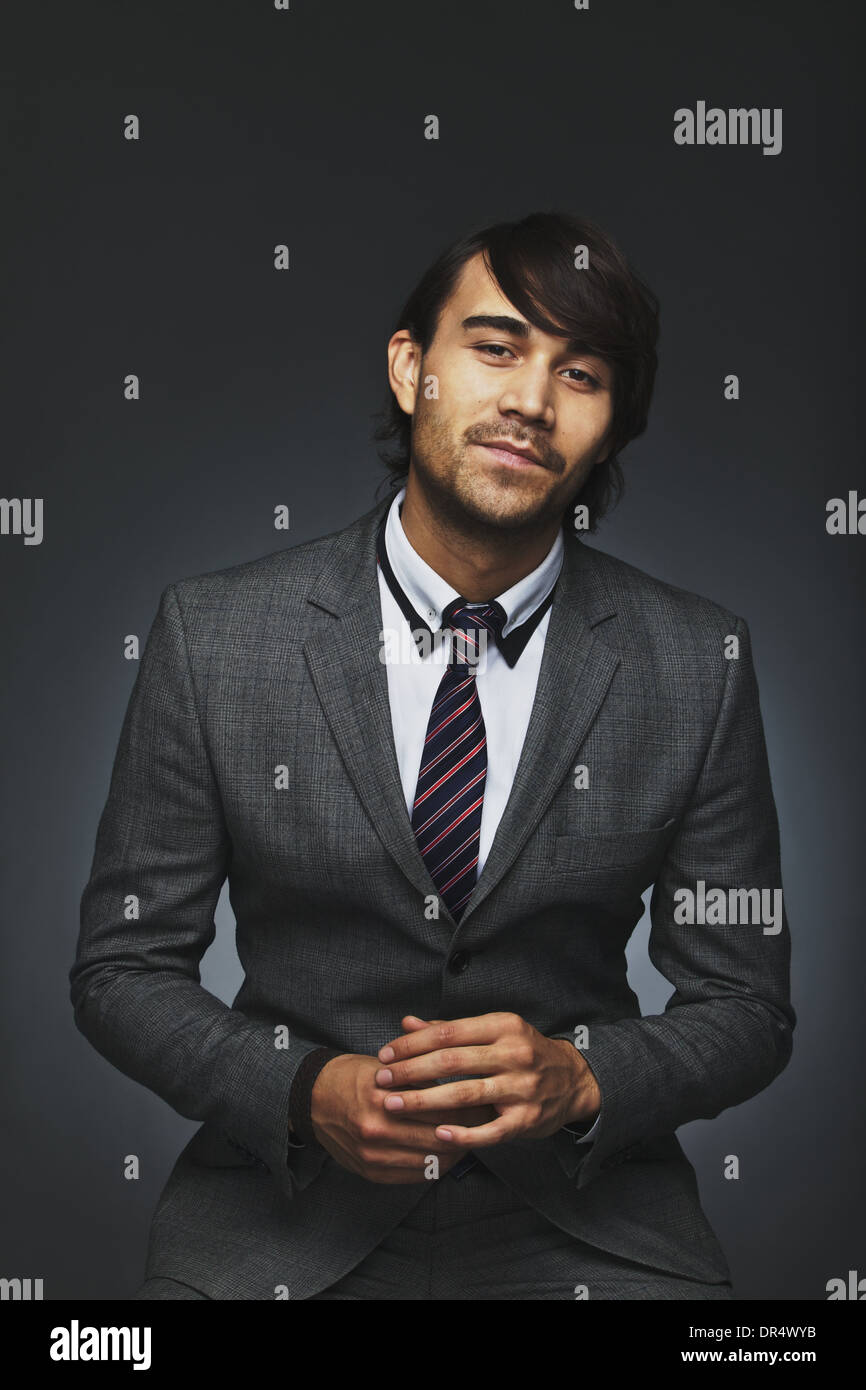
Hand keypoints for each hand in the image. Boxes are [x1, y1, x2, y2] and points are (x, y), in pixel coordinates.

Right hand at [309, 1052, 491, 1184]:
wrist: (313, 1100)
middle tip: (486, 1122)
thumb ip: (423, 1072)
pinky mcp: (371, 1172)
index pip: (440, 1107)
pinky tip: (447, 1154)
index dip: (468, 1106)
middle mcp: (376, 1129)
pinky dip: (435, 1166)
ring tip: (471, 1138)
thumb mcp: (387, 1065)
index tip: (484, 1100)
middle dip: (468, 1131)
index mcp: (382, 1096)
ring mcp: (372, 1155)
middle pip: (439, 1138)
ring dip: (455, 1152)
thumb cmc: (356, 1076)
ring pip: (430, 1161)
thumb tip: (466, 1080)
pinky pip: (414, 1176)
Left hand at [374, 1012, 600, 1150]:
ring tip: (394, 1105)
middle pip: (452, 1062)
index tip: (385, 1054)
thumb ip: (449, 1029)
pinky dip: (463, 1134)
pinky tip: (438, 1135)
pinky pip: (490, 1130)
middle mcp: (514, 1054)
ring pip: (465, 1094)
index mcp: (503, 1026)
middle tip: (381, 1080)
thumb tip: (406, 1023)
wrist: (573, 1079)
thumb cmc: (523, 1052)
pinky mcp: (527, 1119)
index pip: (448, 1033)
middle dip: (411, 1072)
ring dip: (424, 1101)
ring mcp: (522, 1088)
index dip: (412, 1044)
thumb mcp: (493, 1031)